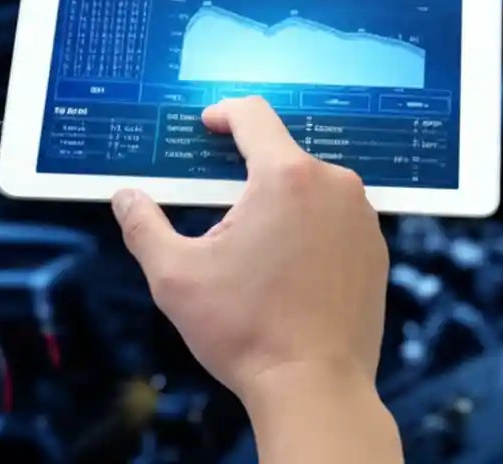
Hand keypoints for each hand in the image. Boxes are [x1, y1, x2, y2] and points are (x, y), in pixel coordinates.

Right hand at [110, 96, 388, 400]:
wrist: (316, 388)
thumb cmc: (247, 333)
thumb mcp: (175, 277)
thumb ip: (144, 226)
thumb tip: (125, 198)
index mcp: (286, 177)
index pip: (253, 116)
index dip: (223, 114)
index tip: (208, 126)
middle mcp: (333, 186)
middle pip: (281, 157)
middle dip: (246, 177)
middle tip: (218, 215)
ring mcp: (361, 218)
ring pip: (310, 190)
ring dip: (279, 206)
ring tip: (253, 254)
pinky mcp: (376, 249)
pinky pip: (335, 221)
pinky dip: (309, 232)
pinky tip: (286, 272)